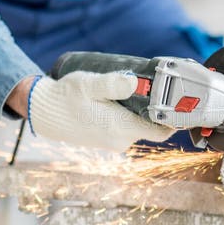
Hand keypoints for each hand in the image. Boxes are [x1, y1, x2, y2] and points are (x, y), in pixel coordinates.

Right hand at [28, 71, 173, 151]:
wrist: (42, 112)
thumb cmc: (64, 97)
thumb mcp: (88, 84)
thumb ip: (112, 84)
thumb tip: (134, 83)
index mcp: (120, 128)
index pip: (162, 130)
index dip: (175, 117)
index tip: (181, 101)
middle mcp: (120, 139)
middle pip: (153, 126)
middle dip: (157, 107)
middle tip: (157, 84)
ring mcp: (113, 141)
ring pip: (139, 125)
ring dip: (142, 110)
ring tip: (136, 88)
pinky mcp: (107, 138)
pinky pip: (127, 127)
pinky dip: (130, 114)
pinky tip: (122, 99)